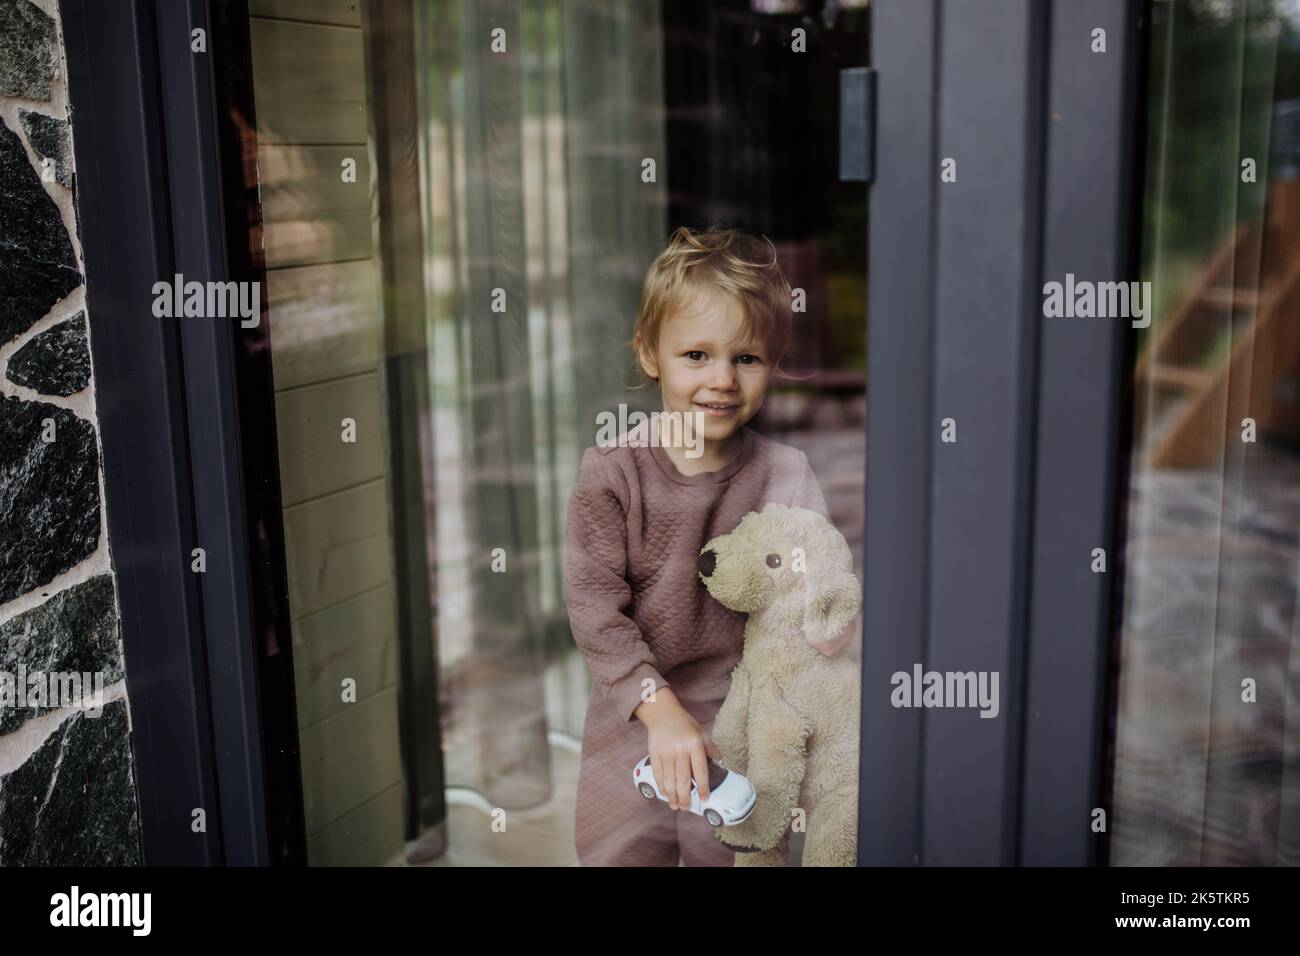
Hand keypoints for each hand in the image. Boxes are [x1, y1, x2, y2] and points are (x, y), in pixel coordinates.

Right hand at [635, 688, 721, 810]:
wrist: (662, 713)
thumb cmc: (684, 724)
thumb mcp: (702, 733)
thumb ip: (711, 748)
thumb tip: (720, 764)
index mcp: (695, 745)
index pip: (700, 770)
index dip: (703, 787)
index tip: (704, 798)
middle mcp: (680, 750)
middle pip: (683, 779)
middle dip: (685, 797)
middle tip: (686, 808)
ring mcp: (666, 753)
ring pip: (669, 780)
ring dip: (672, 796)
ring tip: (675, 806)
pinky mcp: (654, 754)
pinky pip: (658, 774)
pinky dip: (661, 786)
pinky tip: (665, 793)